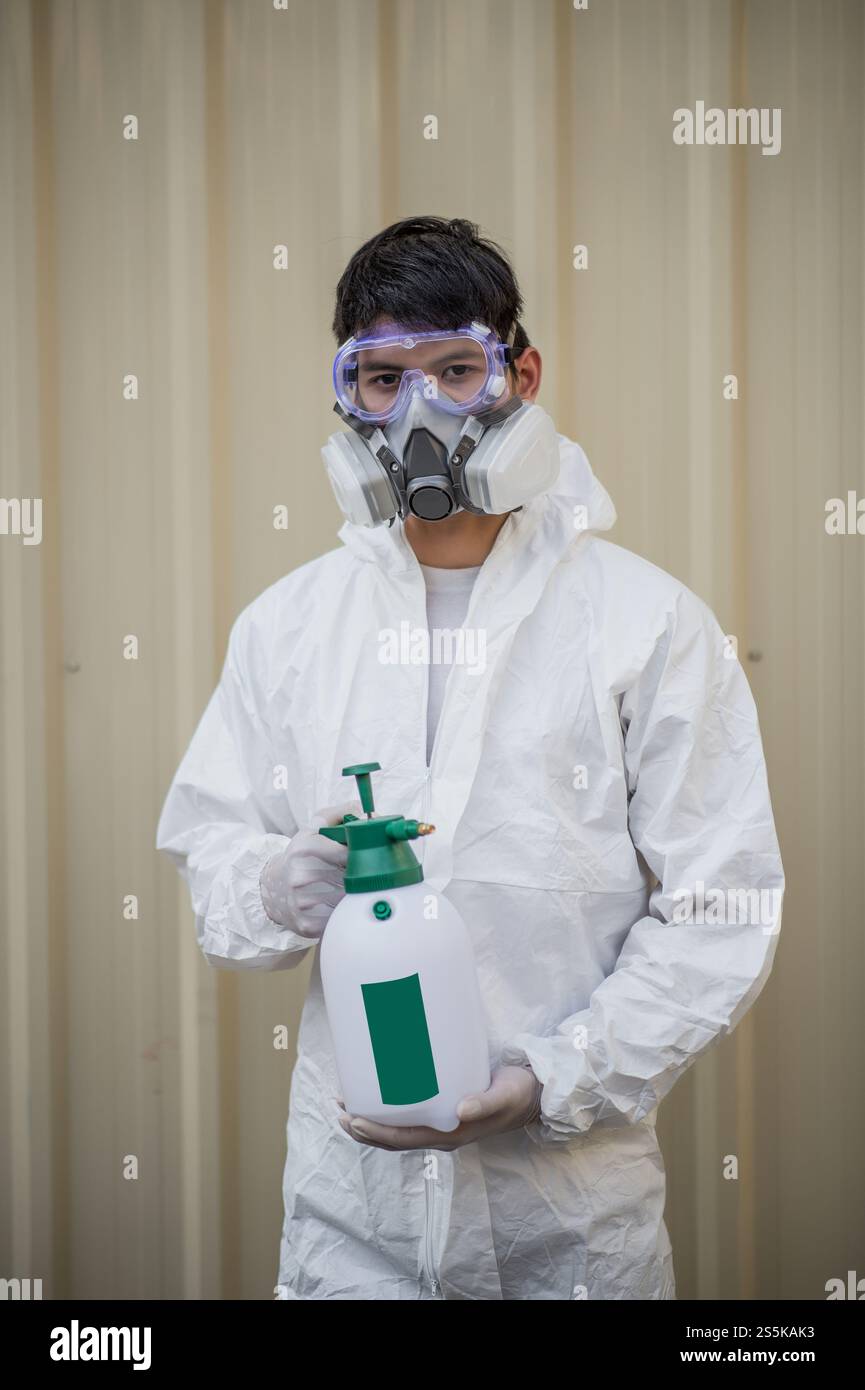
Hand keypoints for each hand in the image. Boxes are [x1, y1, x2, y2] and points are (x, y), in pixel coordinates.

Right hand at [260, 801, 360, 937]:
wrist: (273, 887)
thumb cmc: (301, 855)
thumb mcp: (314, 827)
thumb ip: (340, 814)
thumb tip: (367, 814)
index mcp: (304, 848)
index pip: (346, 852)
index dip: (363, 855)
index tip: (368, 857)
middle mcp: (300, 875)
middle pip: (350, 878)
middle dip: (362, 876)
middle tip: (366, 874)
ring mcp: (302, 901)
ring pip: (347, 900)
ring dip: (355, 895)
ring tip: (351, 888)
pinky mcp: (307, 924)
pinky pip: (339, 918)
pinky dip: (344, 912)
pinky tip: (339, 904)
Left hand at [336, 1065, 542, 1150]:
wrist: (534, 1095)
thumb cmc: (518, 1093)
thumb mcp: (504, 1095)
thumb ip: (484, 1103)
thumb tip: (458, 1111)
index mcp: (450, 1134)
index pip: (404, 1139)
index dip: (376, 1132)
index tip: (353, 1120)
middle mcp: (440, 1135)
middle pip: (392, 1139)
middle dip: (362, 1129)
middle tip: (337, 1110)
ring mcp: (440, 1126)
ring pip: (396, 1132)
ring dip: (369, 1123)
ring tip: (344, 1107)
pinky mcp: (442, 1113)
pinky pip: (407, 1119)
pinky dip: (386, 1112)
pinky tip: (376, 1096)